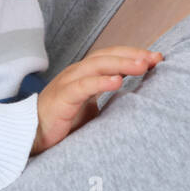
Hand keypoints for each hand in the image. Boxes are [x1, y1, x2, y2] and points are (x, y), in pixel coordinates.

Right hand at [31, 47, 164, 154]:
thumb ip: (110, 101)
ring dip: (121, 64)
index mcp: (86, 74)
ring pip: (97, 65)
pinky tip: (117, 81)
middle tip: (155, 58)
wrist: (32, 135)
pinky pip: (83, 86)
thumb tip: (140, 101)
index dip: (133, 54)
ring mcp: (68, 82)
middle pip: (107, 56)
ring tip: (142, 66)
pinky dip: (101, 81)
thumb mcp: (92, 109)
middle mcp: (77, 73)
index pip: (112, 56)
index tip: (157, 58)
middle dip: (132, 55)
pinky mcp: (62, 97)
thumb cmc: (63, 123)